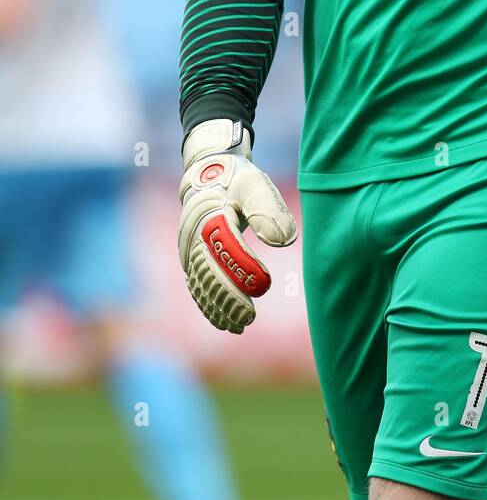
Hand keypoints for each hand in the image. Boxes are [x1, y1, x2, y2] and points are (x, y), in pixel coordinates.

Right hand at [178, 118, 297, 333]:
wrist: (209, 174)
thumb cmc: (238, 181)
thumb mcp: (256, 186)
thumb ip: (268, 209)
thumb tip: (283, 241)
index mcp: (212, 213)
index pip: (227, 245)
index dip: (243, 267)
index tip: (263, 286)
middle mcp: (195, 234)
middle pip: (210, 271)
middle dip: (228, 297)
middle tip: (248, 318)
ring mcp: (189, 249)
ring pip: (201, 284)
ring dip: (217, 307)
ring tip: (239, 325)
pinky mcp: (191, 259)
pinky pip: (197, 286)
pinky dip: (209, 305)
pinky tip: (225, 322)